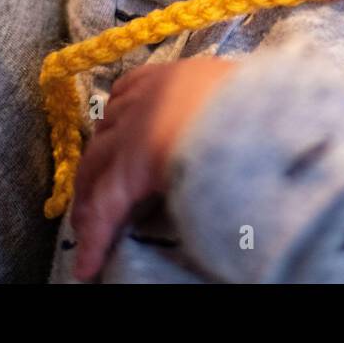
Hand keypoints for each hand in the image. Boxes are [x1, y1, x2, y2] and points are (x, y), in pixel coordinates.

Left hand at [70, 57, 238, 280]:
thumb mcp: (242, 91)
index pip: (130, 89)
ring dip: (87, 200)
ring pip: (94, 169)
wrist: (251, 113)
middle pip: (105, 130)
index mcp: (173, 77)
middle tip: (98, 183)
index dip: (121, 112)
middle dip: (100, 157)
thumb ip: (228, 103)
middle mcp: (143, 100)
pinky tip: (88, 265)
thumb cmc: (258, 102)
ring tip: (85, 227)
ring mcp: (130, 135)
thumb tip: (241, 118)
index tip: (119, 128)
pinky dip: (93, 239)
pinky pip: (103, 210)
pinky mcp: (127, 173)